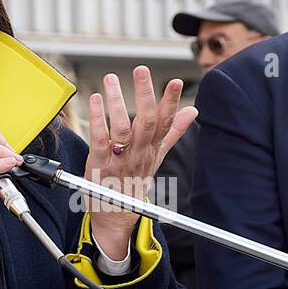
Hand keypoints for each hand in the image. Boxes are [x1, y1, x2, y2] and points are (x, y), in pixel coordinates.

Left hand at [84, 67, 197, 260]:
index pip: (166, 123)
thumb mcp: (156, 157)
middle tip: (142, 70)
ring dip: (117, 102)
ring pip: (122, 128)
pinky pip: (99, 140)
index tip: (176, 81)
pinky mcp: (99, 165)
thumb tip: (193, 111)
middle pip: (147, 122)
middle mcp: (139, 154)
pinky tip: (94, 100)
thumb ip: (173, 132)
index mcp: (153, 150)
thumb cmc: (133, 184)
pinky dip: (97, 119)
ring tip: (111, 79)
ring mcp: (119, 161)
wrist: (115, 218)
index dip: (171, 102)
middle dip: (145, 94)